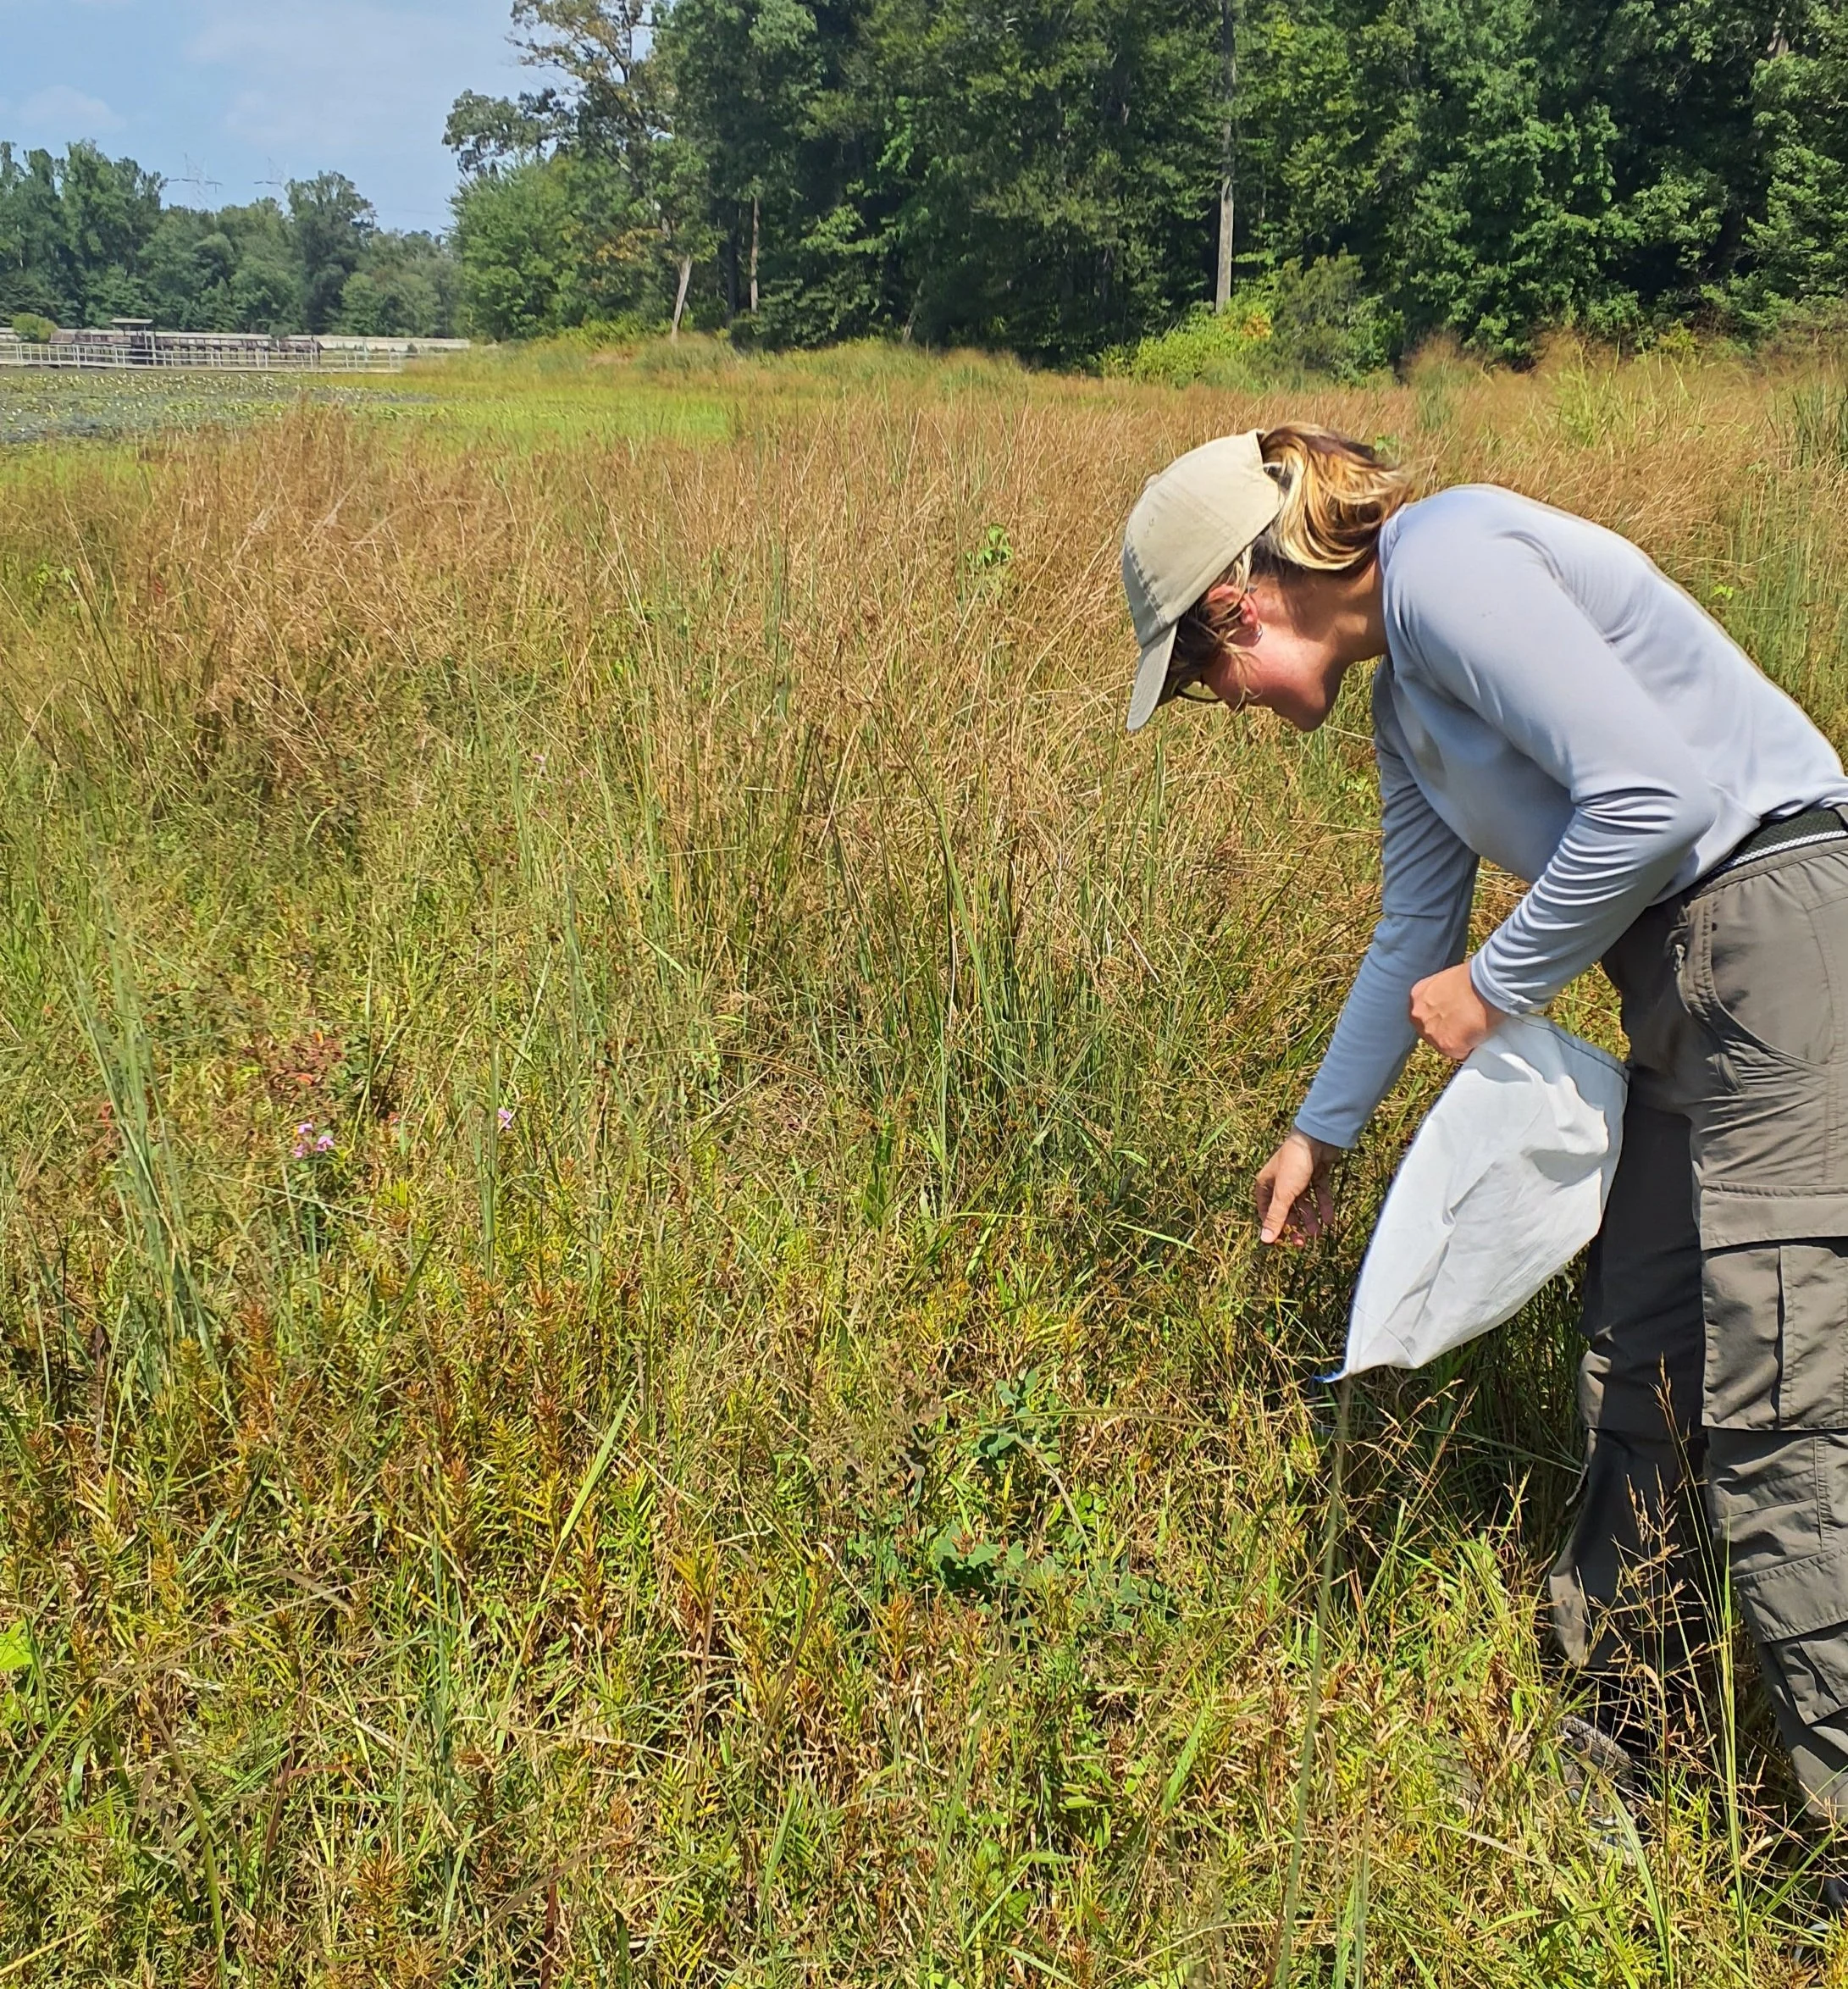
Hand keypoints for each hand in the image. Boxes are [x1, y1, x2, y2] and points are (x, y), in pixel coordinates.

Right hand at [1255, 1130, 1337, 1244]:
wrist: (1317, 1138)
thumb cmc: (1294, 1163)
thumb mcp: (1284, 1194)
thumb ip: (1276, 1217)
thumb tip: (1265, 1240)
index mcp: (1267, 1184)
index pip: (1266, 1211)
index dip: (1274, 1226)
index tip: (1284, 1241)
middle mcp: (1281, 1181)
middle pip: (1286, 1209)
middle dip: (1295, 1225)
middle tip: (1303, 1241)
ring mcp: (1300, 1178)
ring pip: (1304, 1204)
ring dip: (1310, 1219)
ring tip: (1318, 1233)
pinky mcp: (1316, 1175)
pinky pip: (1319, 1195)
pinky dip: (1324, 1207)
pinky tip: (1329, 1219)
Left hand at [1408, 959, 1507, 1061]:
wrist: (1487, 984)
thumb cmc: (1475, 977)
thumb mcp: (1449, 982)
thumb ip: (1445, 997)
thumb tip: (1454, 1006)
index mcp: (1417, 995)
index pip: (1425, 1015)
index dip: (1441, 1019)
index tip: (1453, 1018)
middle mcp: (1419, 1015)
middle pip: (1431, 1031)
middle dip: (1447, 1030)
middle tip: (1466, 1025)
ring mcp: (1431, 1032)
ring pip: (1444, 1044)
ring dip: (1459, 1040)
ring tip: (1476, 1029)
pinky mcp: (1448, 1045)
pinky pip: (1461, 1053)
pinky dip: (1471, 1047)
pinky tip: (1481, 1035)